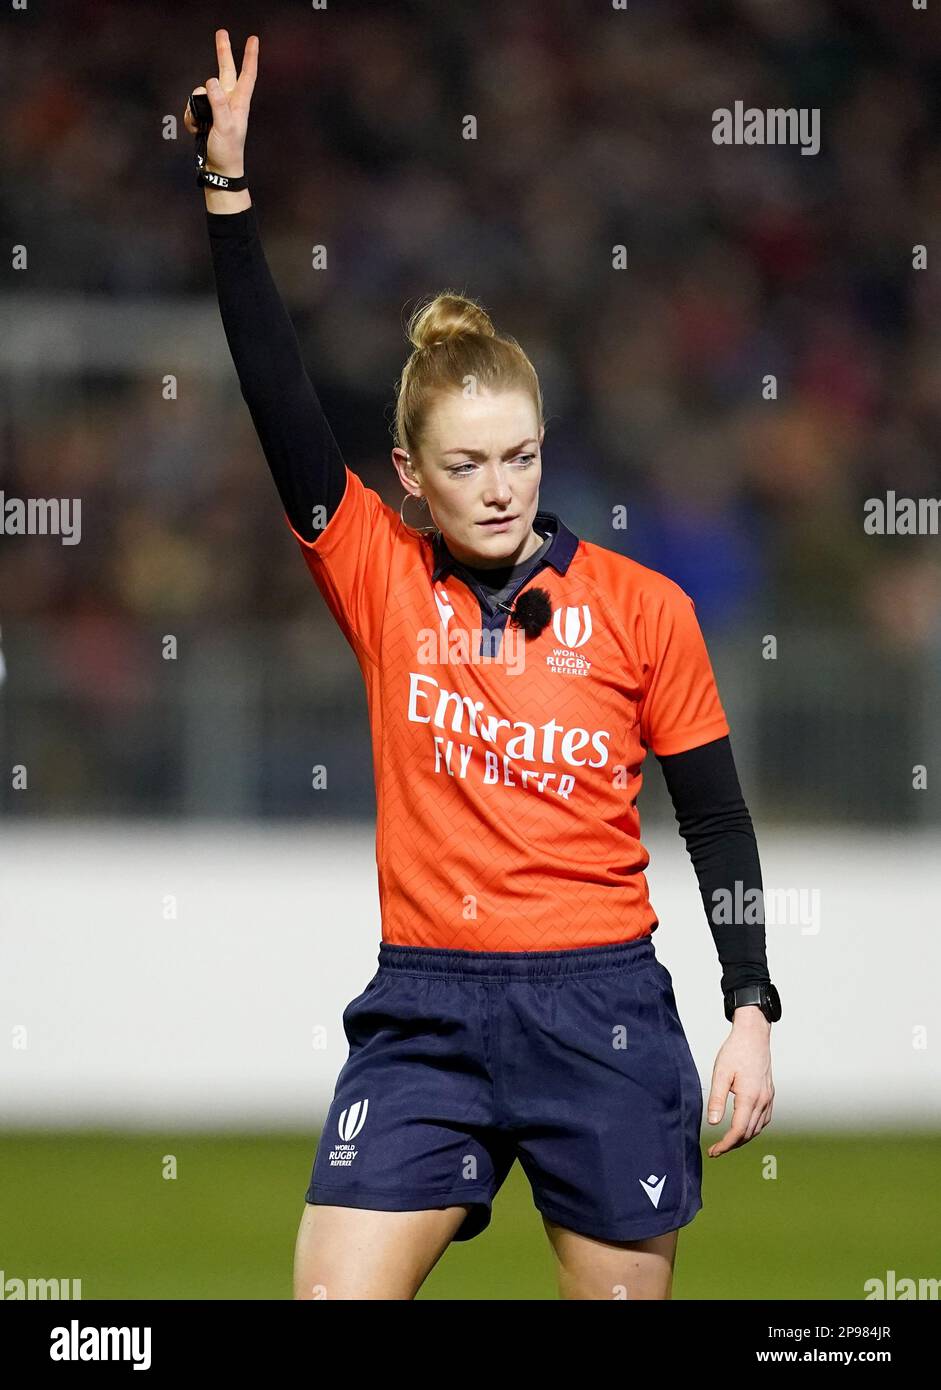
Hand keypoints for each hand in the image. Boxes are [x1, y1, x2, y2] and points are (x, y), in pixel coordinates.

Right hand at [183, 29, 258, 176]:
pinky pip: (192, 107)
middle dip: (222, 52)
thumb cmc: (227, 151)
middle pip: (225, 71)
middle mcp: (229, 102)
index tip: (254, 39)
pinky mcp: (205, 116)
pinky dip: (190, 117)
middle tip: (221, 32)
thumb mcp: (225, 127)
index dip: (250, 57)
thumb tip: (211, 81)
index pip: (247, 75)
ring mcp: (216, 108)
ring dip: (195, 108)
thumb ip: (218, 103)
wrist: (218, 170)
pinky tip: (197, 130)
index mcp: (239, 103)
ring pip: (200, 93)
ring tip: (201, 127)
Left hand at [705, 1007, 774, 1156]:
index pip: (738, 1131)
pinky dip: (753, 1128)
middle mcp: (763, 1101)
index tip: (713, 1151)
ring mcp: (769, 1098)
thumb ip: (716, 1099)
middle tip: (716, 1149)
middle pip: (749, 1133)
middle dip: (732, 1145)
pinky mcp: (770, 1094)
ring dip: (743, 1138)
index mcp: (749, 1097)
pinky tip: (743, 1127)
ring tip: (727, 1142)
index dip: (725, 1145)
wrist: (754, 1036)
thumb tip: (713, 1123)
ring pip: (758, 1128)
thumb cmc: (735, 1051)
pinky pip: (764, 1119)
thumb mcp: (720, 1073)